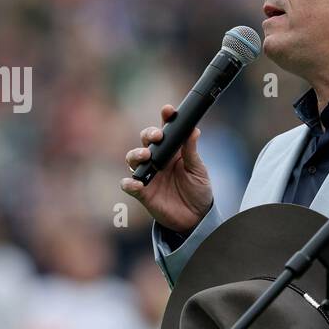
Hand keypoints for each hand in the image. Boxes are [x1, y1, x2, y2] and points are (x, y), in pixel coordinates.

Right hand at [120, 103, 214, 232]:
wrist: (196, 218)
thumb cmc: (198, 191)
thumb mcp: (199, 171)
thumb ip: (192, 152)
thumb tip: (194, 130)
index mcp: (173, 151)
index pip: (166, 130)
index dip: (166, 118)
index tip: (169, 110)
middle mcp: (158, 159)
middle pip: (145, 140)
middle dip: (148, 134)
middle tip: (157, 137)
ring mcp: (148, 175)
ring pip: (133, 159)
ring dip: (136, 154)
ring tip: (146, 156)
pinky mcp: (142, 192)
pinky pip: (129, 185)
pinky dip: (129, 183)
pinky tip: (137, 183)